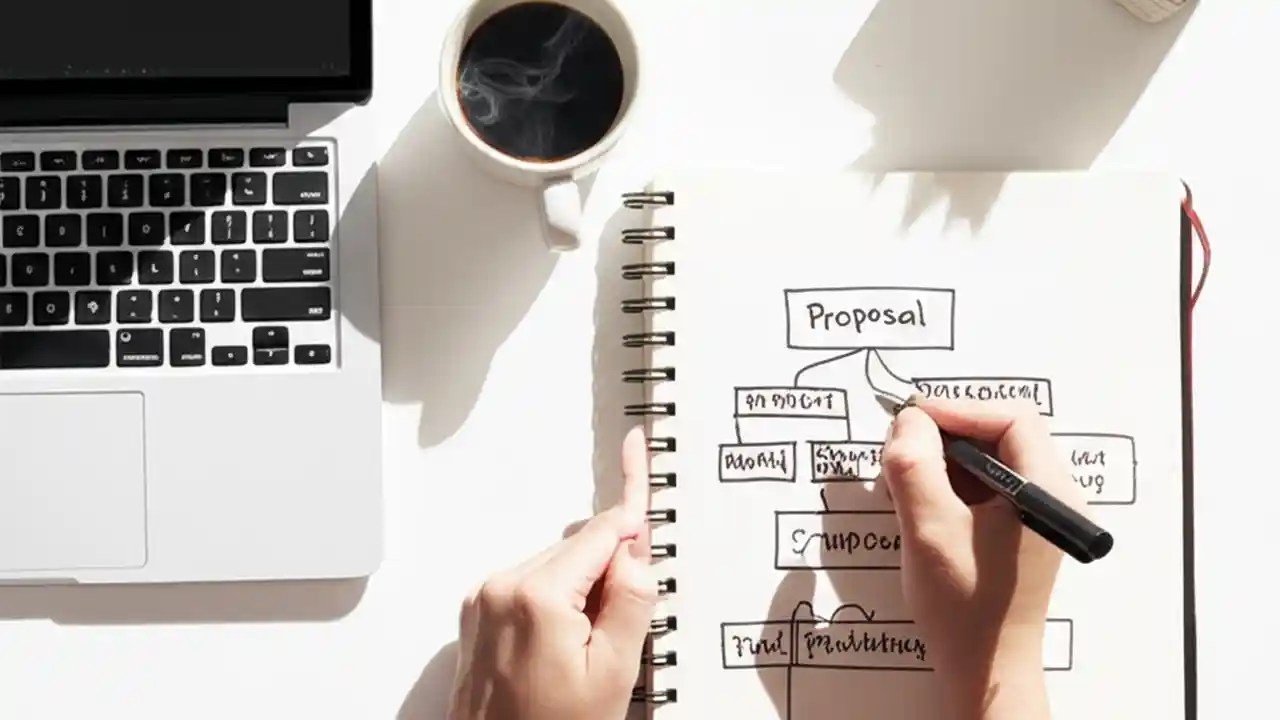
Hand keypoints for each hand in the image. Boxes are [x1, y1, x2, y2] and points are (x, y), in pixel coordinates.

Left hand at [448, 427, 656, 719]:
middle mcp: (501, 586)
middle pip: (579, 549)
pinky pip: (531, 585)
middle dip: (609, 574)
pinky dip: (556, 601)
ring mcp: (482, 599)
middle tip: (619, 631)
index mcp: (537, 595)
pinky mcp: (475, 613)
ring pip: (556, 567)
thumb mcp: (613, 673)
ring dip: (582, 592)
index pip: (601, 532)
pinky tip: (563, 647)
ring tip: (584, 654)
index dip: (631, 506)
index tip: (638, 450)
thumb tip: (634, 550)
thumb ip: (630, 601)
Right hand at [880, 396, 1084, 719]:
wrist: (984, 669)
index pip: (1011, 417)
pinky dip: (946, 483)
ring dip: (940, 460)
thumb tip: (907, 420)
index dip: (957, 409)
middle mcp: (1050, 495)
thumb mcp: (930, 530)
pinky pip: (981, 485)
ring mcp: (1033, 513)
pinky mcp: (1014, 529)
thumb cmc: (964, 606)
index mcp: (1047, 491)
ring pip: (985, 458)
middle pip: (998, 433)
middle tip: (900, 450)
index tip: (911, 420)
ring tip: (903, 483)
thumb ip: (915, 467)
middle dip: (944, 434)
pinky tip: (917, 503)